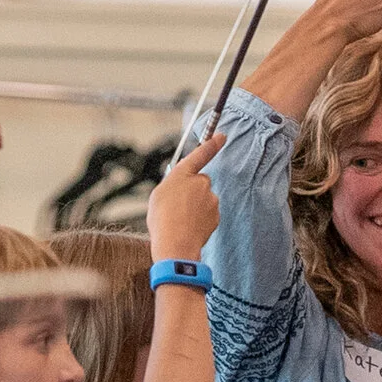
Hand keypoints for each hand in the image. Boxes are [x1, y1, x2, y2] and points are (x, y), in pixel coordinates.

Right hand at [147, 131, 225, 261]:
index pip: (201, 153)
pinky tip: (188, 227)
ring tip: (180, 220)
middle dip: (192, 190)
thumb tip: (183, 185)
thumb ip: (173, 184)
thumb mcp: (159, 194)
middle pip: (200, 181)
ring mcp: (211, 199)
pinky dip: (200, 219)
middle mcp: (201, 183)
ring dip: (195, 207)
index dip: (212, 143)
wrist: (176, 246)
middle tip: (177, 205)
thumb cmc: (163, 220)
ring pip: (204, 199)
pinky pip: (208, 213)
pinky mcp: (216, 215)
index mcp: (184, 174)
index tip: (222, 135)